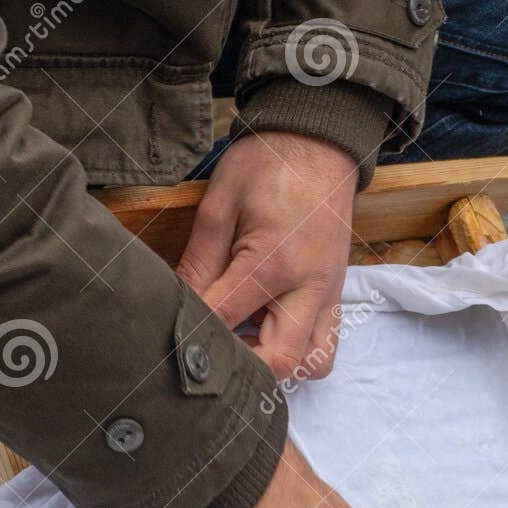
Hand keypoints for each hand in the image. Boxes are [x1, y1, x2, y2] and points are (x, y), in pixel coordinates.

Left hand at [177, 131, 357, 381]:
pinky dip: (301, 352)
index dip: (192, 331)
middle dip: (241, 365)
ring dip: (277, 364)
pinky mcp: (337, 294)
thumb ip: (198, 263)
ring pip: (312, 363)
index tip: (170, 333)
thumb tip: (178, 305)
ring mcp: (329, 295)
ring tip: (245, 341)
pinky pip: (326, 344)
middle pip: (278, 362)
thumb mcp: (219, 206)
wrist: (319, 141)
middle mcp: (309, 288)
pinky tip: (269, 331)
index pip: (224, 319)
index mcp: (274, 262)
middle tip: (212, 348)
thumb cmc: (267, 165)